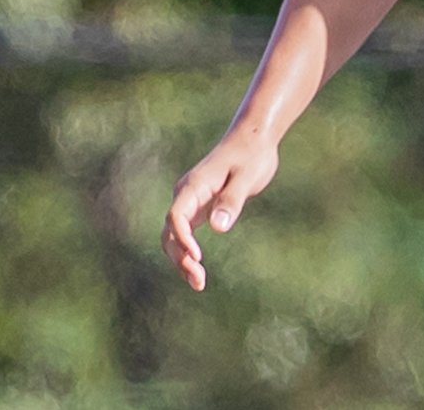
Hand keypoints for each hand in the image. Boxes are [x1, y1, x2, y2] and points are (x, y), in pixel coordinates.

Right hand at [162, 132, 279, 291]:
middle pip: (171, 231)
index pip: (176, 216)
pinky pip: (185, 233)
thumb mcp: (247, 177)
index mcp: (194, 185)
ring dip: (182, 259)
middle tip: (198, 281)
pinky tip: (198, 269)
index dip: (183, 239)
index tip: (198, 257)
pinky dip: (188, 251)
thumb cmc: (251, 155)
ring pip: (175, 236)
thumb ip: (232, 200)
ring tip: (198, 283)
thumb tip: (219, 227)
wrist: (252, 138)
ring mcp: (190, 201)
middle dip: (180, 257)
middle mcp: (186, 194)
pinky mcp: (199, 207)